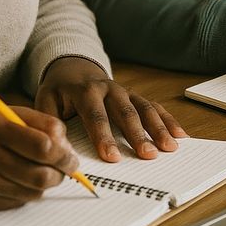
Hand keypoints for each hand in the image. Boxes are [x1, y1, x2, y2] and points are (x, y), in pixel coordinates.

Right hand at [0, 107, 78, 210]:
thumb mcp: (6, 113)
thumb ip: (41, 123)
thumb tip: (68, 147)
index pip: (43, 145)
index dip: (64, 155)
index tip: (71, 157)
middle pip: (40, 174)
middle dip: (60, 174)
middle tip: (65, 169)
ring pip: (32, 192)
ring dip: (45, 185)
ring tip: (44, 173)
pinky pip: (16, 202)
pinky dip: (26, 193)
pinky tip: (20, 181)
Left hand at [35, 57, 186, 161]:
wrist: (74, 68)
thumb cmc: (59, 91)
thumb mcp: (45, 100)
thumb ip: (49, 120)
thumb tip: (55, 144)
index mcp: (85, 90)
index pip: (95, 115)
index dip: (104, 136)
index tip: (112, 157)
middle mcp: (110, 88)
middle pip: (126, 112)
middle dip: (138, 135)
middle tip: (148, 155)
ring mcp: (126, 91)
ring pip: (145, 108)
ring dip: (159, 128)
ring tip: (170, 148)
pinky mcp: (136, 96)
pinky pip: (155, 107)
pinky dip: (169, 121)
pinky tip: (180, 135)